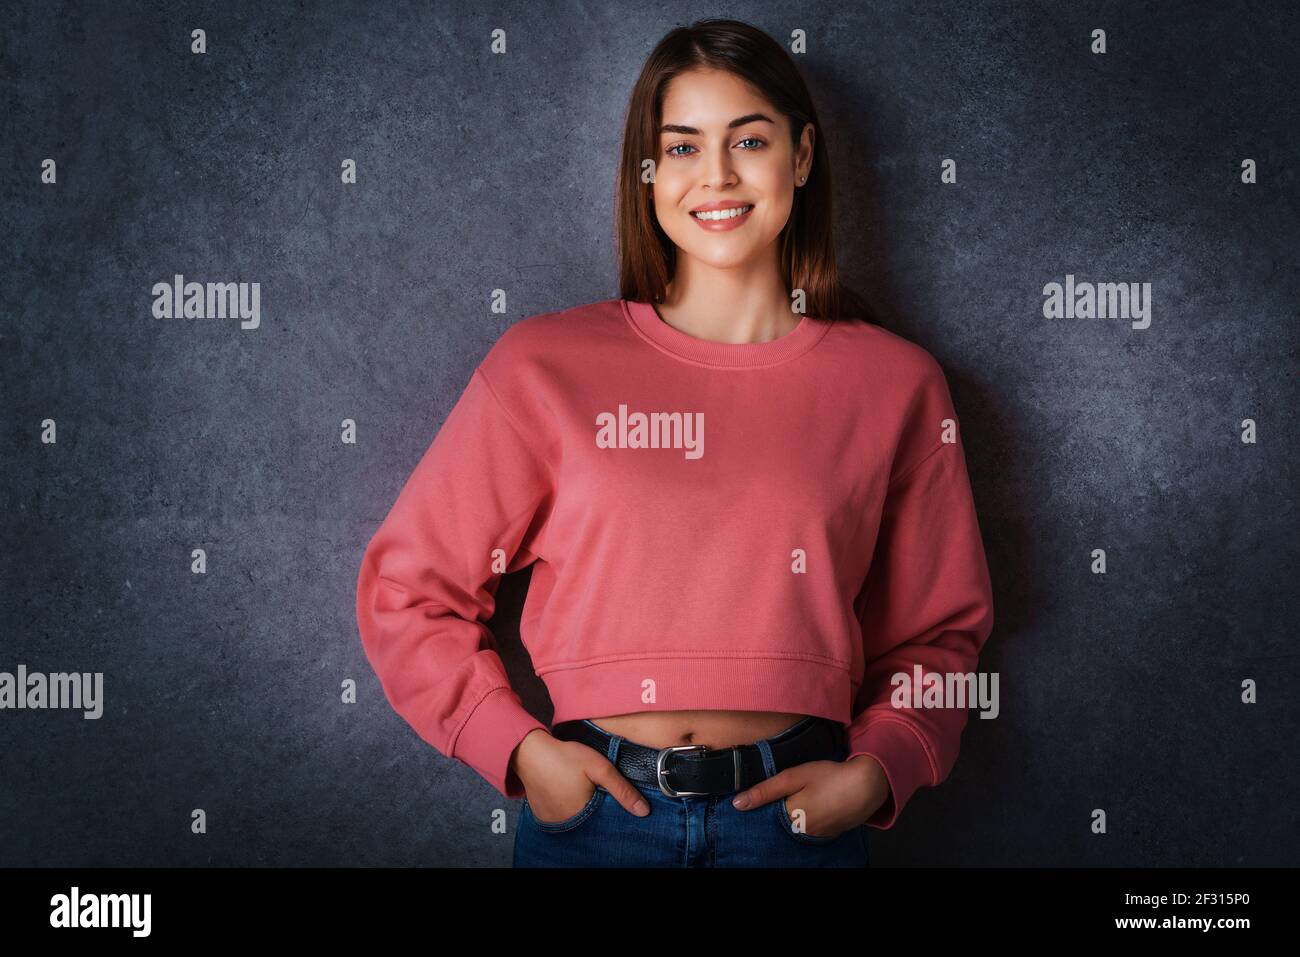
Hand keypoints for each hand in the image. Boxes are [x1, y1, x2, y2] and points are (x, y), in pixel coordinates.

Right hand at [511, 729, 649, 822]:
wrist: (530, 752)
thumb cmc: (565, 757)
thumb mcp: (600, 767)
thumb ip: (622, 789)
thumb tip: (643, 811)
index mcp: (583, 815)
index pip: (605, 818)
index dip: (609, 805)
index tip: (603, 791)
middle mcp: (566, 824)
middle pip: (590, 819)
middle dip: (593, 805)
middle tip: (586, 786)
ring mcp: (553, 822)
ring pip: (576, 819)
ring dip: (579, 808)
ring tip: (574, 787)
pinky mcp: (542, 817)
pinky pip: (561, 816)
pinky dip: (565, 808)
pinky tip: (564, 791)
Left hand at [730, 754, 889, 836]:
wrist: (867, 785)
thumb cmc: (830, 777)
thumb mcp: (794, 777)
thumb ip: (765, 790)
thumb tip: (737, 804)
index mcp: (790, 817)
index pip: (766, 817)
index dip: (762, 806)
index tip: (761, 797)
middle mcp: (802, 831)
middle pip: (781, 823)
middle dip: (778, 810)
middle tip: (789, 792)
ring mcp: (818, 834)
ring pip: (796, 826)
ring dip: (794, 815)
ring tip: (802, 797)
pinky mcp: (830, 833)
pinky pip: (812, 828)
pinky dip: (809, 819)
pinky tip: (815, 804)